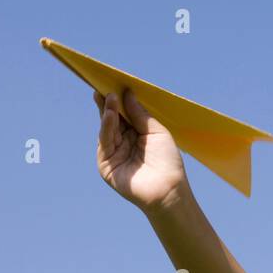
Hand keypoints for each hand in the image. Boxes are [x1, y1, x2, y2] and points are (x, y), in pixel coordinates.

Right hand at [93, 87, 187, 212]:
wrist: (168, 188)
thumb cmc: (168, 161)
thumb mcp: (155, 131)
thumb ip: (139, 113)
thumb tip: (127, 93)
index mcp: (136, 135)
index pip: (123, 115)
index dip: (118, 101)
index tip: (112, 84)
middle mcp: (123, 144)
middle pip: (112, 120)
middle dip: (108, 104)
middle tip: (104, 87)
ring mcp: (114, 155)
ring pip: (106, 129)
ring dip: (107, 113)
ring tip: (108, 97)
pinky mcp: (106, 165)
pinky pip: (105, 142)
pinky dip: (106, 127)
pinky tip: (110, 115)